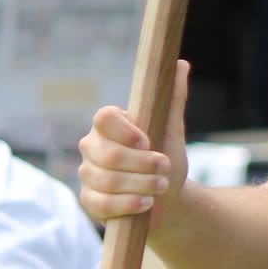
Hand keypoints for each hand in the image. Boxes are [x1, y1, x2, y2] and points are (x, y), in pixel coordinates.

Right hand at [78, 61, 189, 227]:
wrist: (166, 199)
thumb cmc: (166, 160)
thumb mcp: (172, 131)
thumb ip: (173, 99)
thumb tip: (179, 64)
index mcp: (108, 124)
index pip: (104, 118)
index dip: (126, 132)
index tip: (149, 143)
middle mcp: (92, 146)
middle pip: (109, 155)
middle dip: (143, 165)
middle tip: (165, 169)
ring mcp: (87, 173)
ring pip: (108, 180)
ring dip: (142, 185)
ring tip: (161, 186)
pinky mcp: (88, 200)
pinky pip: (102, 203)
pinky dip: (128, 204)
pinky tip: (146, 203)